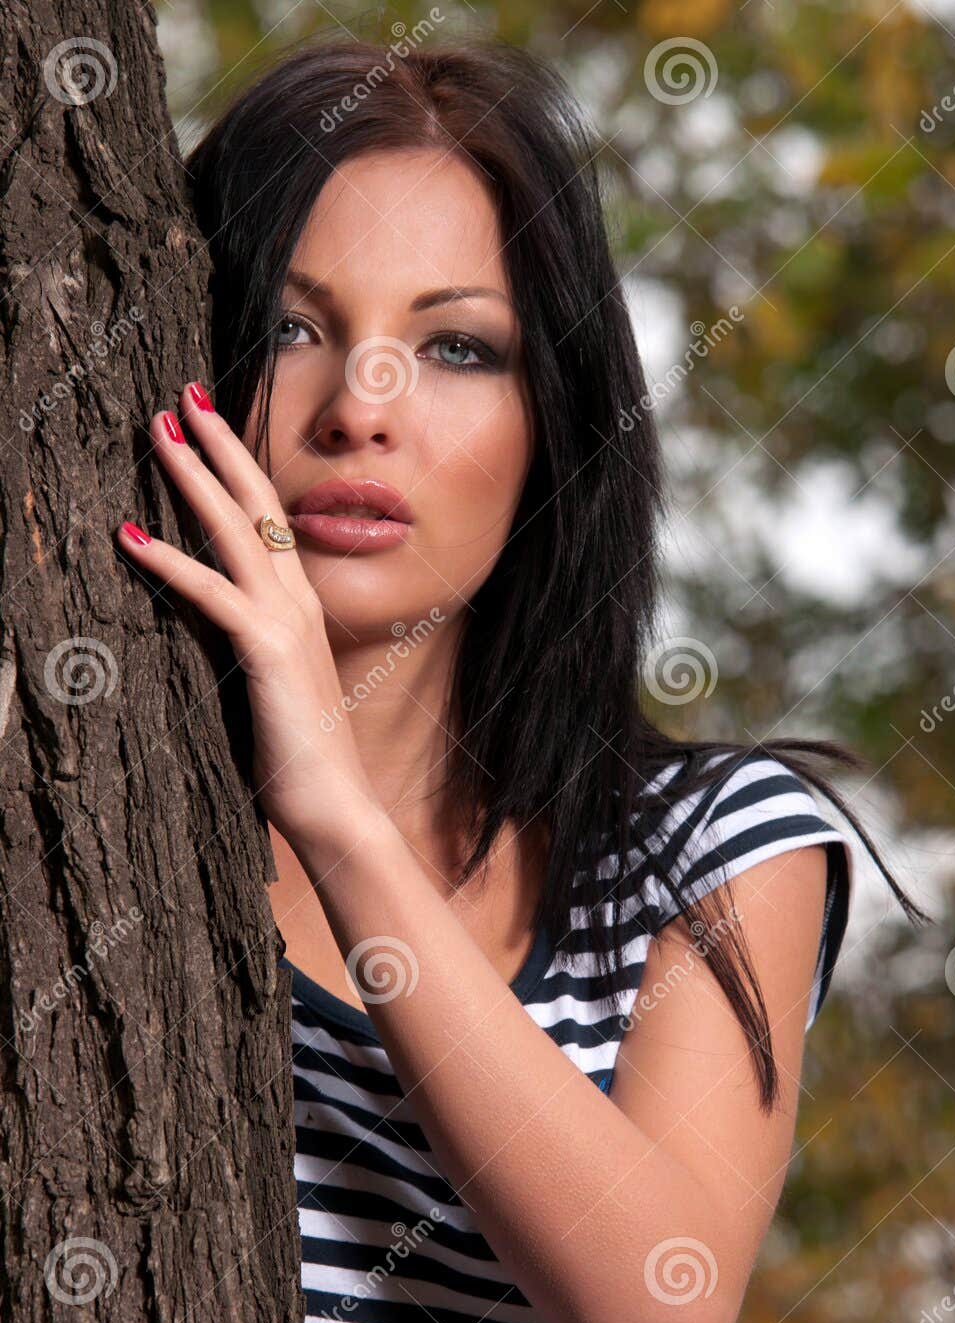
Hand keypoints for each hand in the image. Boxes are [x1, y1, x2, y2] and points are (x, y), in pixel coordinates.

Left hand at [115, 382, 374, 851]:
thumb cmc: (300, 758)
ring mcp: (285, 622)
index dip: (240, 470)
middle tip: (182, 397)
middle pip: (255, 504)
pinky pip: (210, 593)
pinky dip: (169, 561)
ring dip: (193, 476)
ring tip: (159, 431)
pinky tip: (130, 535)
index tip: (211, 428)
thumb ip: (249, 650)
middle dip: (217, 445)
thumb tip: (216, 632)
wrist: (336, 805)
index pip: (269, 521)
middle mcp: (298, 601)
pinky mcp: (265, 650)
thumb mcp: (270, 689)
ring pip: (234, 530)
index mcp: (301, 607)